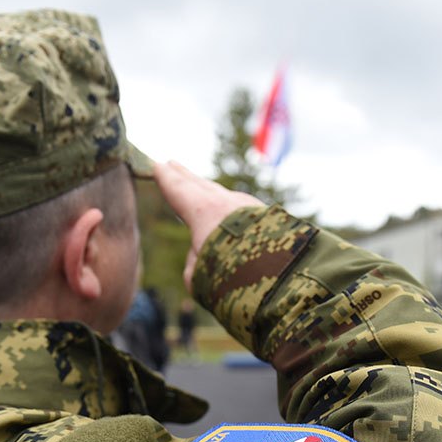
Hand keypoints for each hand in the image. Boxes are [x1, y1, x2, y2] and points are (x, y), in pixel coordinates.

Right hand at [153, 161, 263, 289]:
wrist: (285, 273)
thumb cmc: (235, 275)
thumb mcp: (198, 277)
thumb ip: (195, 263)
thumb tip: (203, 255)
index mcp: (203, 211)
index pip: (178, 189)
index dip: (165, 178)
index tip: (156, 165)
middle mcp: (227, 202)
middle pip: (200, 184)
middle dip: (185, 175)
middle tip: (173, 164)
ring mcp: (251, 206)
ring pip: (223, 194)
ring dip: (209, 189)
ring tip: (199, 185)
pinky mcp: (270, 217)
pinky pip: (243, 208)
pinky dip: (232, 207)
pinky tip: (232, 211)